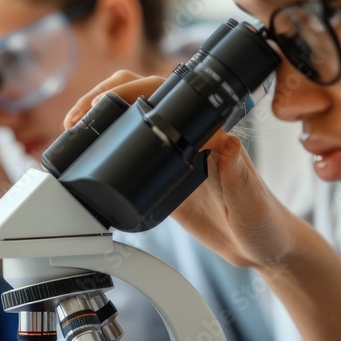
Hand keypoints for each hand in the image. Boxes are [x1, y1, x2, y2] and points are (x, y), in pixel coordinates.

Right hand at [64, 71, 305, 269]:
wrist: (261, 249)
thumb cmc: (265, 223)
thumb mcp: (251, 202)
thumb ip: (238, 175)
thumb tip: (225, 142)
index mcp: (212, 132)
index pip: (169, 96)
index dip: (134, 91)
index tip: (109, 102)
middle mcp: (191, 137)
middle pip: (143, 97)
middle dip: (107, 96)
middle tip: (79, 116)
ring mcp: (175, 156)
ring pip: (133, 121)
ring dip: (103, 117)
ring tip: (75, 129)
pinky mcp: (164, 178)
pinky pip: (132, 154)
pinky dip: (108, 147)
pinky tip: (89, 154)